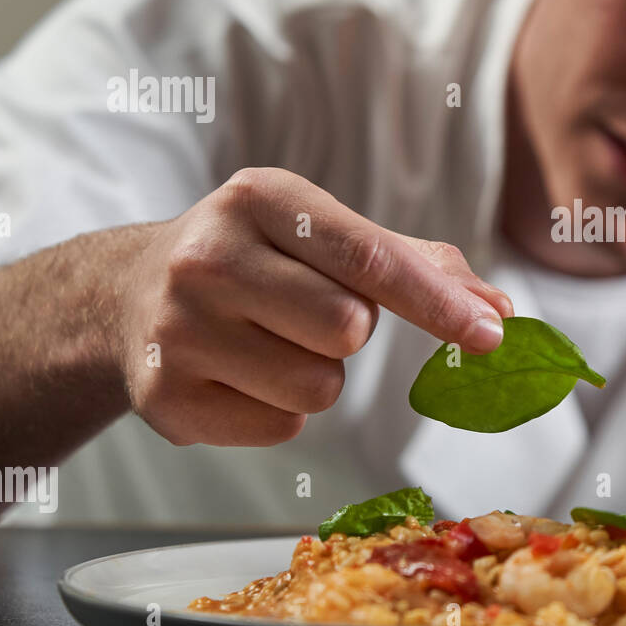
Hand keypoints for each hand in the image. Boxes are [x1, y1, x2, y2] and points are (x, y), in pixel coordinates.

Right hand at [115, 167, 512, 445]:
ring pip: (320, 387)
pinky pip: (282, 427)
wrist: (127, 294)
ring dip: (316, 374)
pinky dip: (279, 410)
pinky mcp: (166, 397)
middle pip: (348, 329)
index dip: (438, 304)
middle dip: (349, 331)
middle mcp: (208, 256)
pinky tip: (238, 374)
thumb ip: (415, 264)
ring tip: (267, 341)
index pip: (371, 259)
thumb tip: (498, 310)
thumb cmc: (258, 258)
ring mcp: (178, 330)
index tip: (492, 334)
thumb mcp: (324, 234)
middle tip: (304, 310)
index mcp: (259, 198)